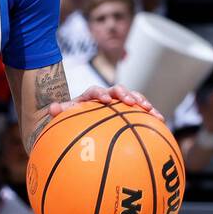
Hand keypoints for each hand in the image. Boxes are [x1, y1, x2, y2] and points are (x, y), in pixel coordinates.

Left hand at [48, 83, 163, 120]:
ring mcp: (119, 104)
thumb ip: (60, 113)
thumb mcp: (62, 118)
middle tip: (131, 101)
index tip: (105, 100)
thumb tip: (52, 108)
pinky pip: (140, 112)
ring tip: (151, 110)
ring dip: (142, 102)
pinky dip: (150, 114)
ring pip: (132, 98)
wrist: (78, 123)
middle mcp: (106, 97)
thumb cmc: (70, 121)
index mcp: (90, 96)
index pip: (95, 91)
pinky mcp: (128, 112)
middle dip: (125, 94)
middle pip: (117, 91)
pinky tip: (160, 121)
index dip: (101, 94)